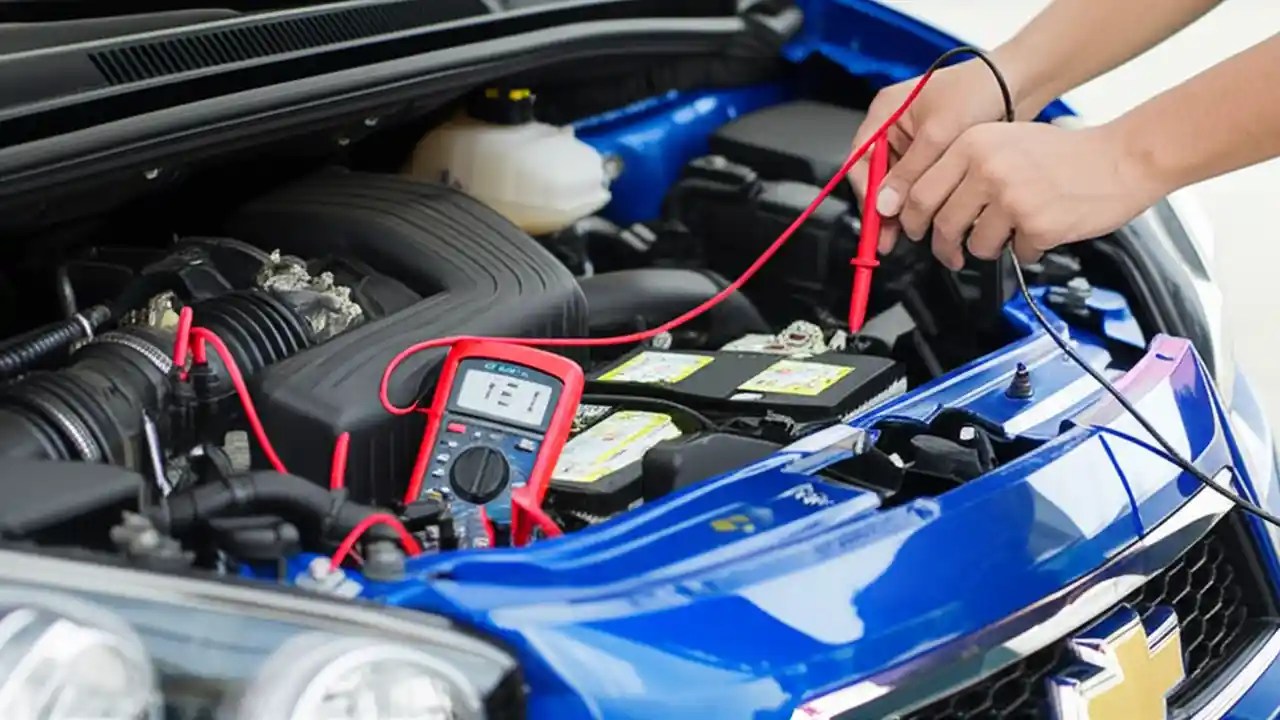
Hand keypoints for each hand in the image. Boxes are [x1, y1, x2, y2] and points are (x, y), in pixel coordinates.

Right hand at [848, 57, 1036, 253]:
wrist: (1018, 81)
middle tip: (891, 236)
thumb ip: (910, 173)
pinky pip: (920, 180)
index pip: (860, 159)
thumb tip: (885, 205)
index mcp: (886, 111)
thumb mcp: (938, 134)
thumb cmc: (979, 90)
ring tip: (914, 229)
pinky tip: (932, 214)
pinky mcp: (933, 150)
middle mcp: (895, 126)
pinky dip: (924, 198)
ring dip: (906, 205)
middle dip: (886, 205)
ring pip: (899, 182)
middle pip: (877, 175)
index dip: (866, 191)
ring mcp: (914, 139)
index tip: (878, 217)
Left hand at [892, 121, 1164, 268]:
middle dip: (942, 246)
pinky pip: (1015, 253)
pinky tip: (1043, 229)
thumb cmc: (1063, 153)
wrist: (1121, 159)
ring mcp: (1011, 198)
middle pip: (941, 224)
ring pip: (976, 245)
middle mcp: (986, 168)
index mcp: (972, 143)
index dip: (910, 219)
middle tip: (949, 253)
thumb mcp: (1003, 141)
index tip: (913, 230)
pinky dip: (1027, 250)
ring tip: (1010, 232)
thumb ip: (962, 168)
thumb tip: (919, 203)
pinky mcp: (1035, 225)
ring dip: (989, 248)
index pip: (919, 191)